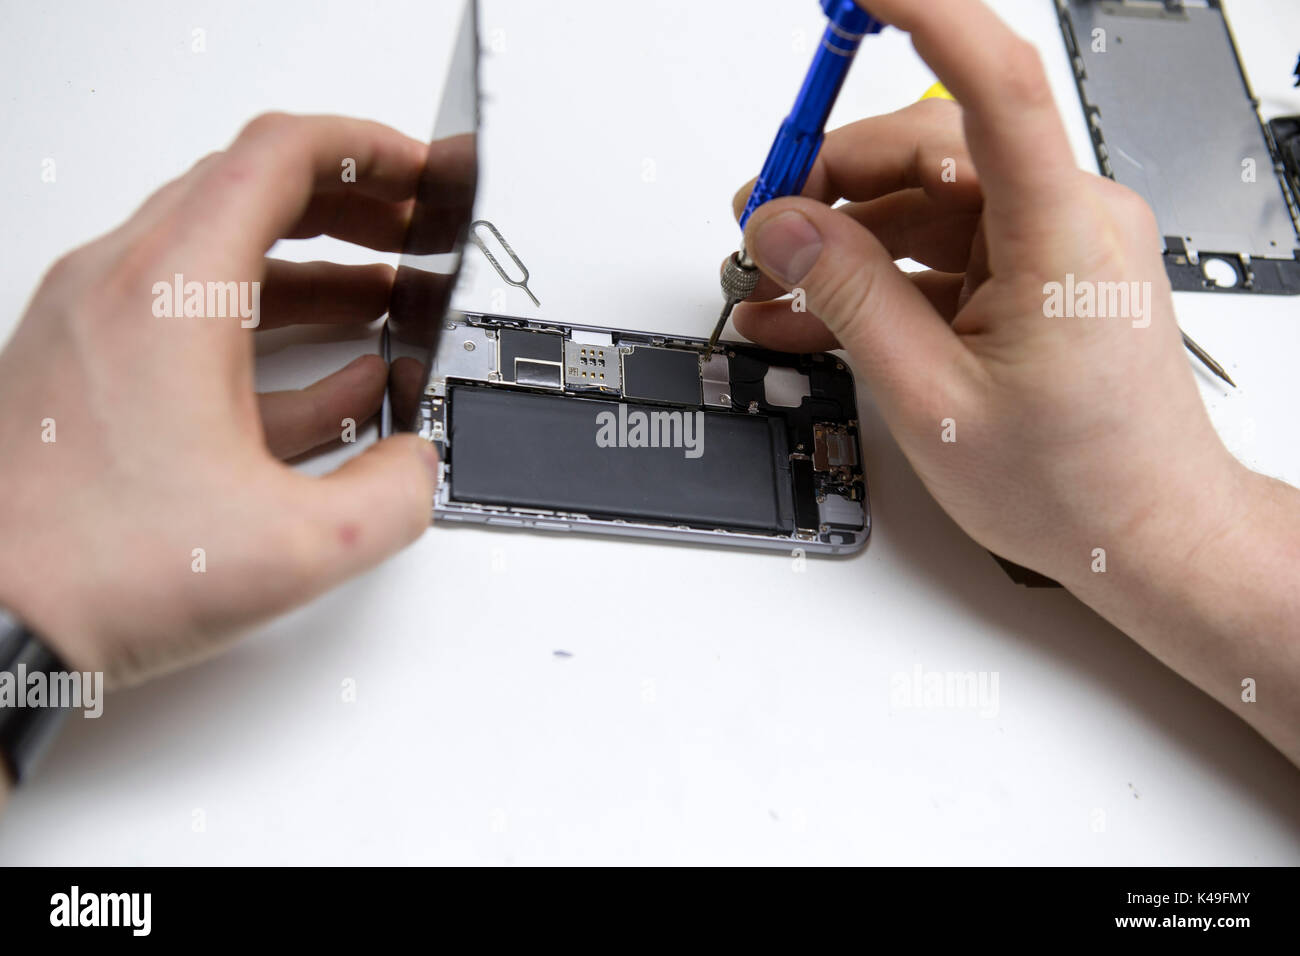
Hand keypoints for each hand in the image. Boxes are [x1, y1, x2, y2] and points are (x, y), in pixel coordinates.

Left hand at [0, 114, 438, 685]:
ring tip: (377, 297)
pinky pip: (185, 315)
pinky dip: (261, 325)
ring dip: (308, 266)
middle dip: (347, 206)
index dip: (366, 150)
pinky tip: (324, 378)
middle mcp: (119, 288)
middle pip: (246, 191)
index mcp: (172, 295)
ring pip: (216, 251)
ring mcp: (92, 325)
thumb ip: (393, 496)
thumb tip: (417, 467)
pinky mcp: (83, 369)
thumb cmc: (89, 571)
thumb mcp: (296, 547)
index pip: (278, 158)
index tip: (415, 173)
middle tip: (407, 232)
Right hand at [732, 3, 1239, 587]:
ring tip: (769, 286)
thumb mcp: (932, 399)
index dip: (922, 13)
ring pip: (922, 201)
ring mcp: (1049, 245)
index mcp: (1059, 233)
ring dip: (839, 237)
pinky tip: (808, 310)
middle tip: (758, 227)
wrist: (1144, 536)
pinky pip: (937, 249)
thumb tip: (784, 229)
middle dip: (829, 178)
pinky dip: (873, 274)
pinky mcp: (1032, 274)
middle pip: (927, 147)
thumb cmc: (1077, 483)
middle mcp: (1065, 218)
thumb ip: (849, 300)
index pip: (993, 82)